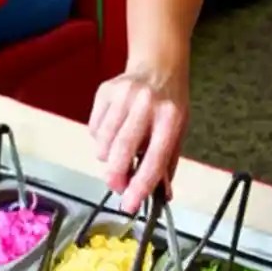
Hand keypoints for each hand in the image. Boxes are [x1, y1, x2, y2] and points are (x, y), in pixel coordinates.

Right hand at [88, 65, 189, 212]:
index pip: (154, 159)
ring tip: (119, 151)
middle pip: (121, 150)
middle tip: (117, 186)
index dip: (140, 186)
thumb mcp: (178, 131)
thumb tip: (160, 197)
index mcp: (170, 118)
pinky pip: (93, 129)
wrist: (157, 65)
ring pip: (103, 143)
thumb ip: (167, 164)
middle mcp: (146, 104)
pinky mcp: (105, 91)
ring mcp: (123, 95)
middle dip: (115, 177)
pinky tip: (112, 130)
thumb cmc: (169, 105)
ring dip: (107, 158)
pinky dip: (100, 139)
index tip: (129, 205)